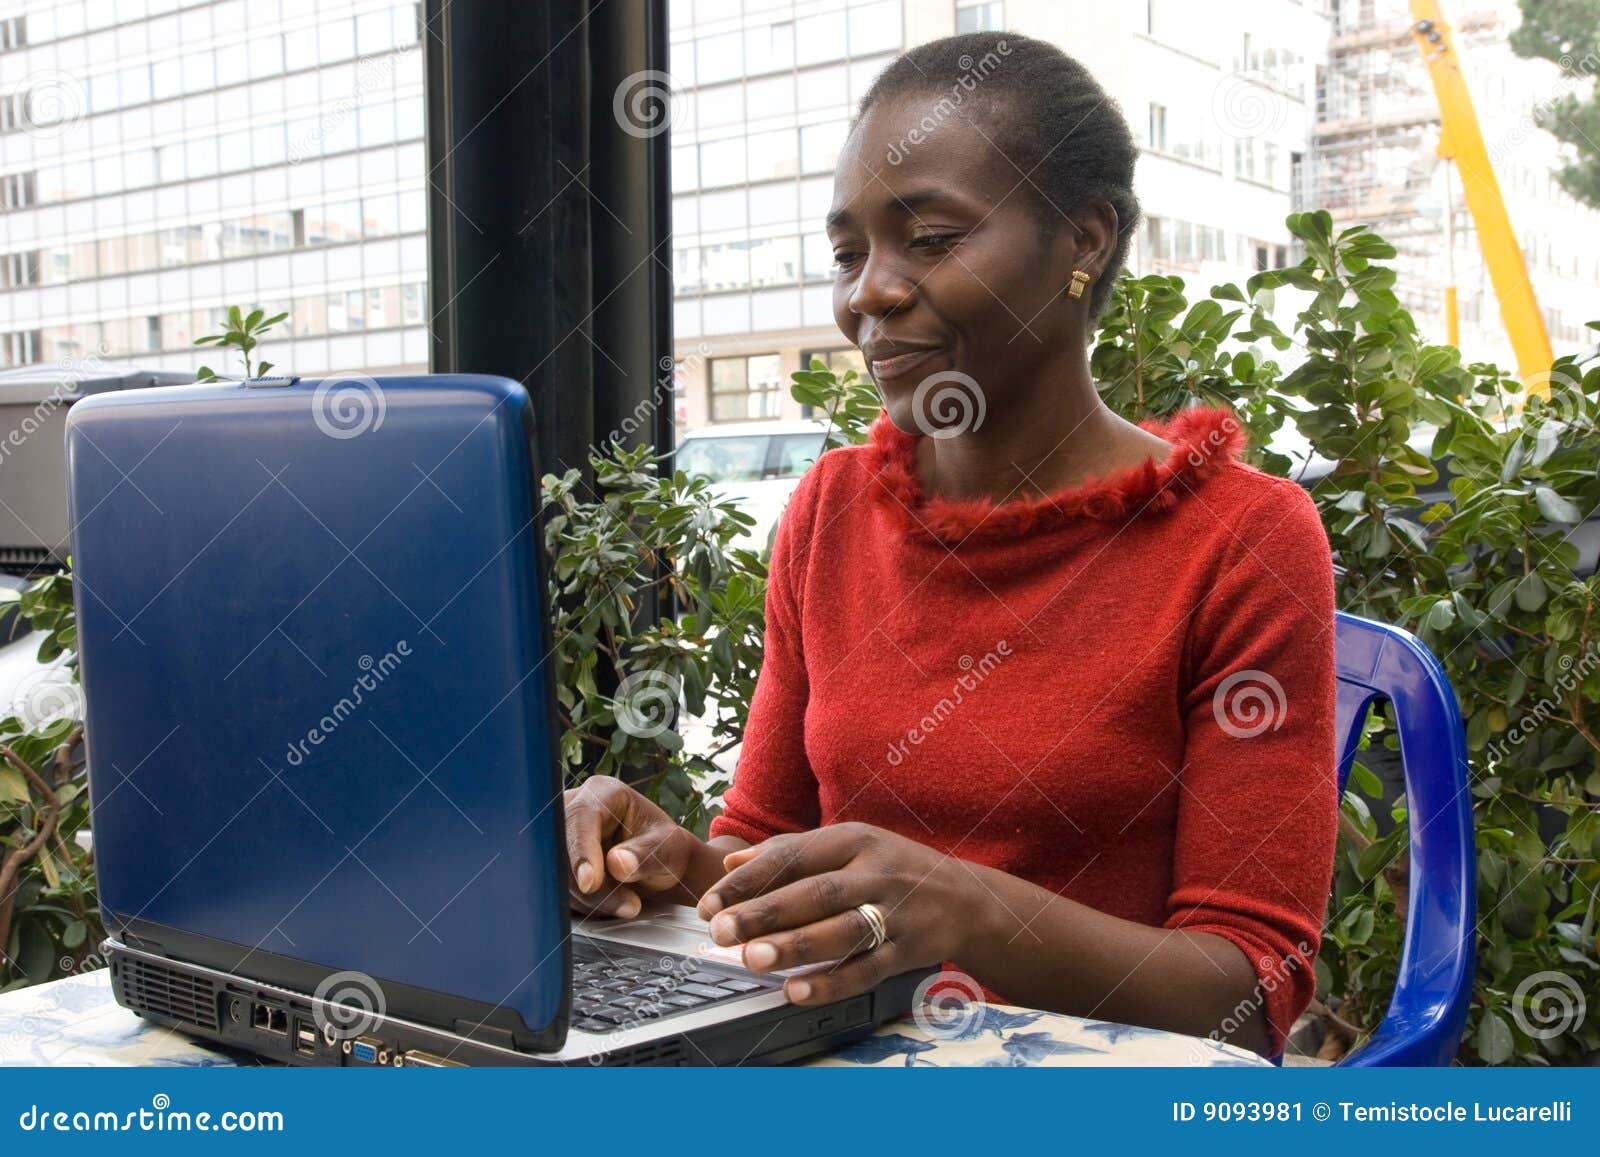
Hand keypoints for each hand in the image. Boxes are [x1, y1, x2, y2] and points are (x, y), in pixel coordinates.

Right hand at [563, 775, 709, 917]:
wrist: (658, 866)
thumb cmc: (665, 849)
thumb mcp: (669, 850)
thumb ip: (646, 854)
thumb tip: (617, 863)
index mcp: (604, 792)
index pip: (581, 817)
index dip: (582, 851)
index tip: (590, 883)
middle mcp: (576, 807)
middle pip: (562, 847)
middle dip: (592, 886)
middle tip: (627, 905)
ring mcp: (562, 835)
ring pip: (559, 872)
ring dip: (591, 899)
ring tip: (629, 903)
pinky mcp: (558, 861)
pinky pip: (559, 887)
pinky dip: (584, 904)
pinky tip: (611, 902)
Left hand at [695, 822, 979, 1004]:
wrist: (966, 898)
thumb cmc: (893, 869)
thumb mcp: (849, 845)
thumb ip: (790, 852)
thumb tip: (732, 862)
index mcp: (854, 840)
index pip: (793, 855)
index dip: (748, 880)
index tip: (711, 902)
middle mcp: (875, 872)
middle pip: (815, 892)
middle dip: (765, 912)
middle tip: (722, 931)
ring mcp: (895, 913)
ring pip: (841, 930)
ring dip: (794, 946)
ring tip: (752, 959)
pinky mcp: (909, 951)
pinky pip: (867, 969)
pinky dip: (831, 983)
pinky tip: (796, 991)